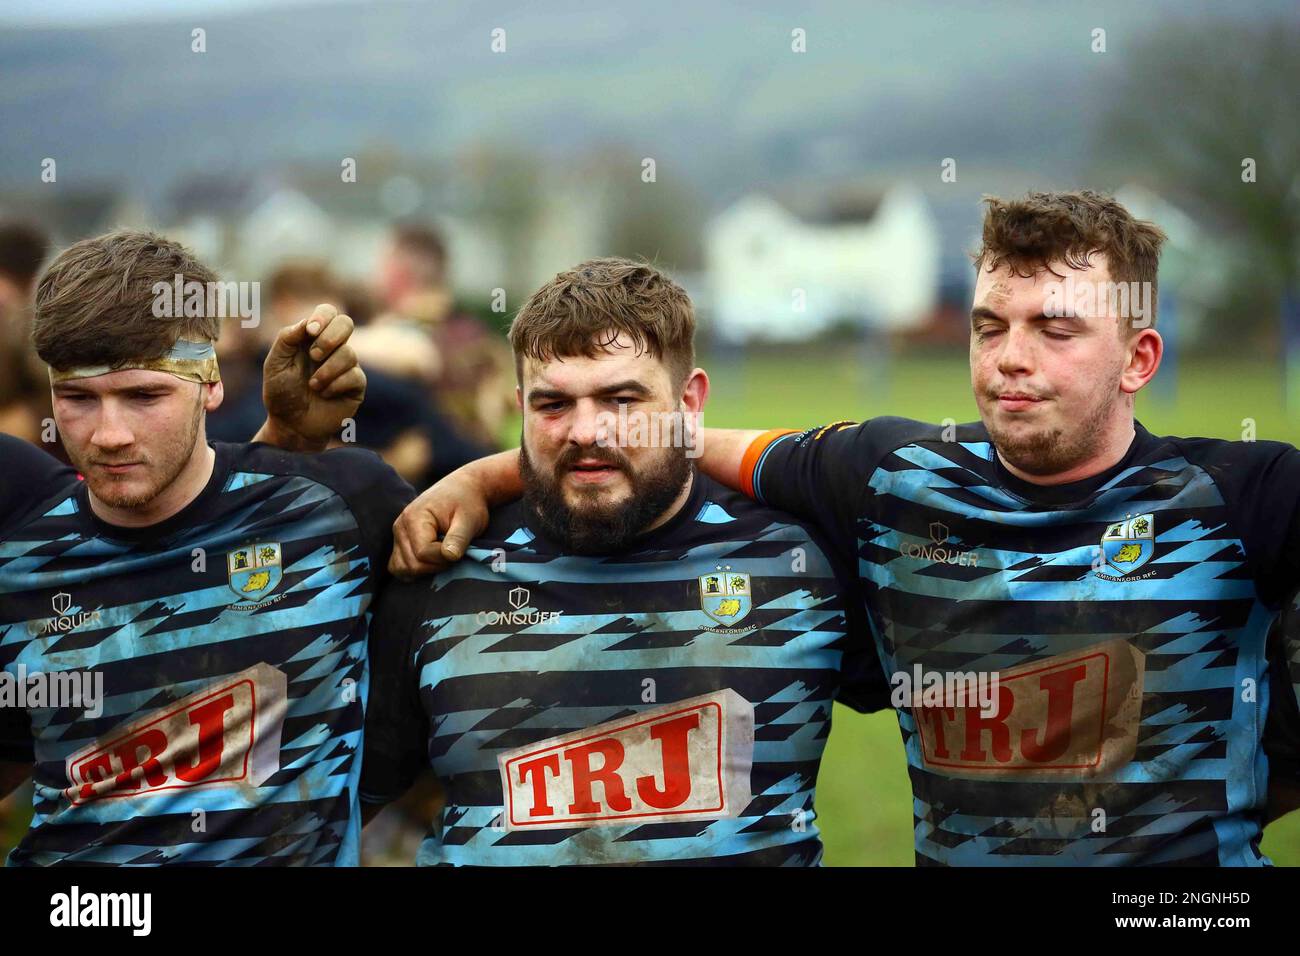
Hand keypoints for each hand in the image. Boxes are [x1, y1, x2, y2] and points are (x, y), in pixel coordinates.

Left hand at [260, 304, 365, 450]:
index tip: (310, 332)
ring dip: (326, 370)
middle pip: (346, 323)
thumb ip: (287, 338)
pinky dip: (335, 385)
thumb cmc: (281, 393)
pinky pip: (354, 376)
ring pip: (349, 354)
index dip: (323, 316)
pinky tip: (325, 394)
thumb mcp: (275, 363)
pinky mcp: (356, 385)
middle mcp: (333, 348)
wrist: (292, 425)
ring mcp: (347, 366)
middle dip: (330, 338)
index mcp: (312, 338)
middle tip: (314, 356)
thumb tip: (308, 323)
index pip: (328, 312)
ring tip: (313, 385)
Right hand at [389, 469, 489, 577]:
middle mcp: (400, 527)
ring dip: (425, 570)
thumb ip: (459, 538)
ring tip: (443, 556)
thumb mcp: (470, 519)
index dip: (443, 559)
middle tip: (453, 554)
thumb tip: (450, 556)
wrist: (461, 490)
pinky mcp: (400, 544)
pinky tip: (432, 562)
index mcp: (414, 517)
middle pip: (412, 564)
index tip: (459, 551)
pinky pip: (399, 567)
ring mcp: (398, 536)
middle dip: (436, 566)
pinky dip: (414, 571)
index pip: (423, 553)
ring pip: (402, 569)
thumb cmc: (467, 503)